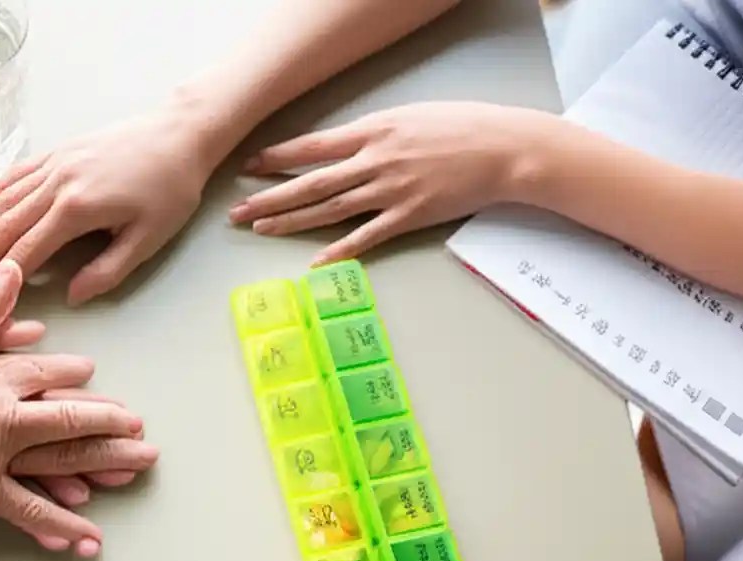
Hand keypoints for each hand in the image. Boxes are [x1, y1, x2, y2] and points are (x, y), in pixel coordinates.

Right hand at [0, 111, 213, 303]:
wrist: (180, 133)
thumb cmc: (171, 188)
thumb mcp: (149, 238)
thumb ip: (109, 270)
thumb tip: (73, 296)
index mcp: (77, 209)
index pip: (28, 251)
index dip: (0, 278)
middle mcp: (56, 183)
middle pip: (6, 226)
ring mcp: (54, 163)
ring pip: (4, 199)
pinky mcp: (58, 151)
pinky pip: (16, 173)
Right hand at [0, 353, 157, 556]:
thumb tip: (6, 279)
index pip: (35, 372)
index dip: (65, 373)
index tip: (91, 372)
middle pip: (65, 415)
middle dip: (108, 421)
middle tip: (141, 428)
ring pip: (61, 458)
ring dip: (102, 463)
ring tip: (138, 468)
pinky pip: (30, 511)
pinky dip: (61, 526)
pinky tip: (91, 539)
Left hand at [228, 102, 555, 264]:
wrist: (504, 148)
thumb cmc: (461, 127)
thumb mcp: (410, 117)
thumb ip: (373, 133)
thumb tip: (341, 148)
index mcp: (373, 130)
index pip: (313, 147)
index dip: (277, 159)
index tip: (249, 167)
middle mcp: (375, 160)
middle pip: (311, 183)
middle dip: (270, 198)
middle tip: (238, 211)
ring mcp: (391, 190)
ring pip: (330, 210)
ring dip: (292, 222)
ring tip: (262, 230)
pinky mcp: (410, 216)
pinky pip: (367, 236)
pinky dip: (340, 250)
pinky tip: (315, 261)